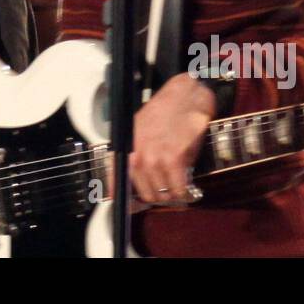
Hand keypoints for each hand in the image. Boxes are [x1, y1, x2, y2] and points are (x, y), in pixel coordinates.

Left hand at [128, 72, 215, 205]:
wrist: (184, 96)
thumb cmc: (163, 111)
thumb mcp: (137, 129)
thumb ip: (133, 154)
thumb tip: (132, 182)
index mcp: (126, 147)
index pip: (116, 181)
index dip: (122, 199)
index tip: (127, 208)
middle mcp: (137, 156)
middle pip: (145, 194)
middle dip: (157, 195)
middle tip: (166, 189)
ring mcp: (155, 159)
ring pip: (162, 194)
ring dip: (172, 194)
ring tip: (178, 183)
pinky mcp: (174, 160)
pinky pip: (178, 189)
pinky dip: (184, 192)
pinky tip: (186, 185)